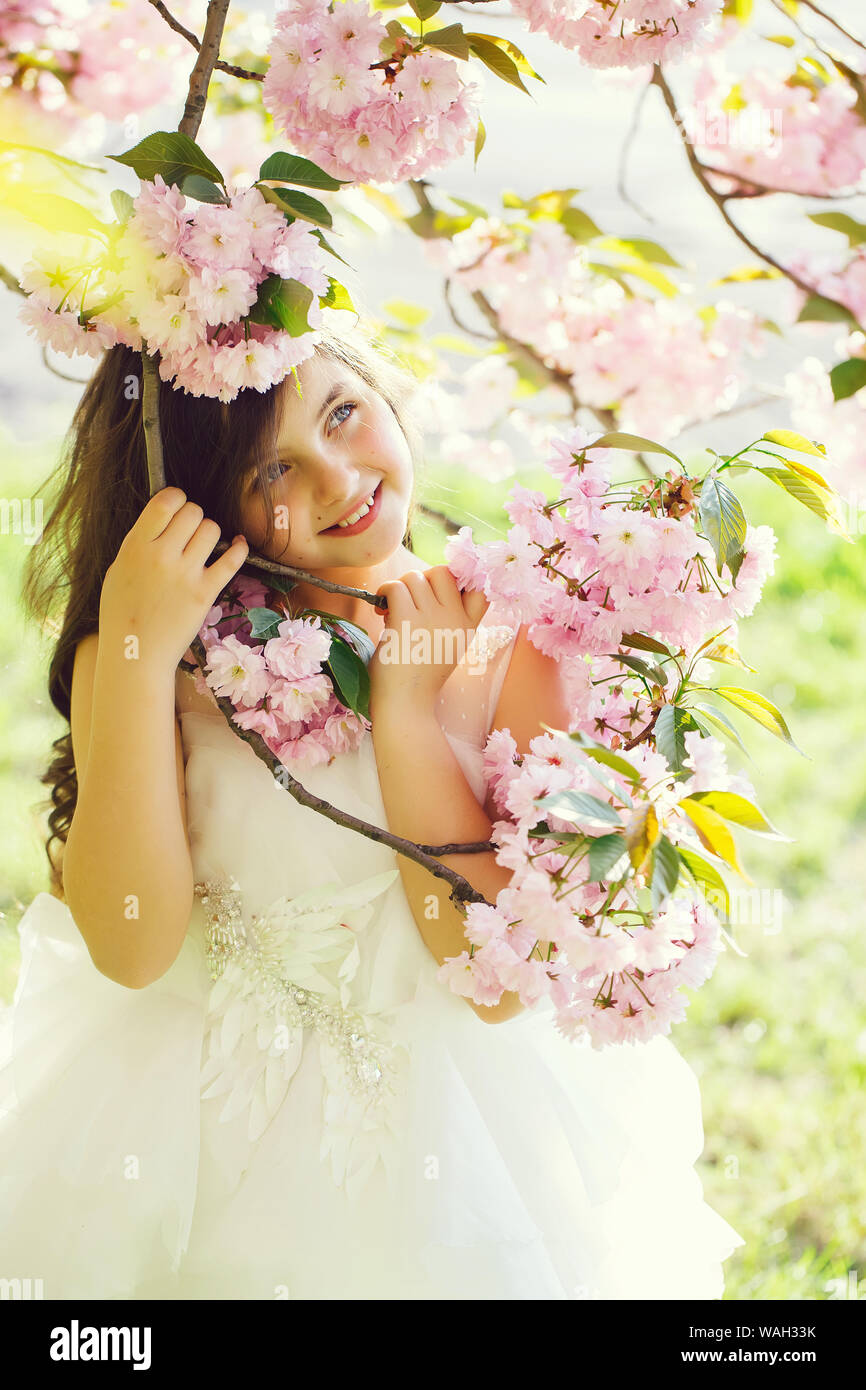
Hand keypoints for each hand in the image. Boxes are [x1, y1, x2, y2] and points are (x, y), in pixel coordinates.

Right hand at [98, 486, 248, 670]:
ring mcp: (185, 574)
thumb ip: (139, 543)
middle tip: (190, 532)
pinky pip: (231, 559)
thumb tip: (163, 519)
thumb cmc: (122, 612)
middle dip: (195, 517)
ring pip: (212, 529)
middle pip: (193, 512)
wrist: (135, 653)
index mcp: (135, 547)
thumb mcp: (118, 570)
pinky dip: (238, 549)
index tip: (178, 506)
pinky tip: (237, 546)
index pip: (164, 502)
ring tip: (204, 547)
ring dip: (212, 534)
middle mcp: (160, 556)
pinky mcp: (205, 593)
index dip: (176, 498)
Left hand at [369, 565, 487, 711]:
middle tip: (408, 600)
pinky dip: (384, 591)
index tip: (438, 592)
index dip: (459, 580)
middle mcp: (455, 618)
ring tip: (390, 607)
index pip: (479, 587)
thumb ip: (449, 620)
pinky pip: (395, 587)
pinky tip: (380, 609)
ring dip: (398, 587)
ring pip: (415, 577)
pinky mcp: (406, 620)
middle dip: (421, 579)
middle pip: (442, 572)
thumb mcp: (448, 648)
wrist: (406, 704)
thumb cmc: (420, 679)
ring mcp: (432, 617)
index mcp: (467, 626)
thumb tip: (428, 585)